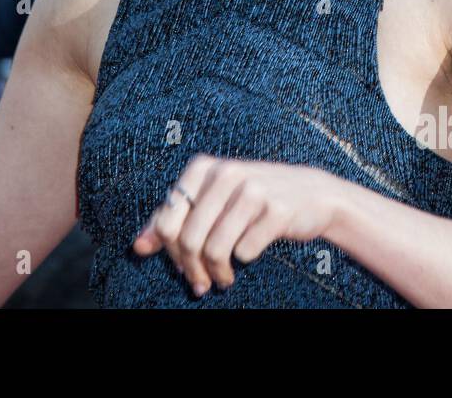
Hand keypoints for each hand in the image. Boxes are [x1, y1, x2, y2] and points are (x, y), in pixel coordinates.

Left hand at [132, 153, 342, 297]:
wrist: (313, 193)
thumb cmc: (253, 198)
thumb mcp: (211, 200)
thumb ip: (173, 218)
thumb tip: (138, 246)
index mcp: (203, 167)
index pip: (167, 221)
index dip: (169, 253)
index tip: (182, 267)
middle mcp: (225, 173)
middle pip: (188, 238)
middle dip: (192, 269)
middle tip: (201, 283)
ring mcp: (253, 189)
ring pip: (215, 249)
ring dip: (217, 273)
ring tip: (224, 279)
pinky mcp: (276, 209)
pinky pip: (245, 251)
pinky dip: (243, 261)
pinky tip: (247, 257)